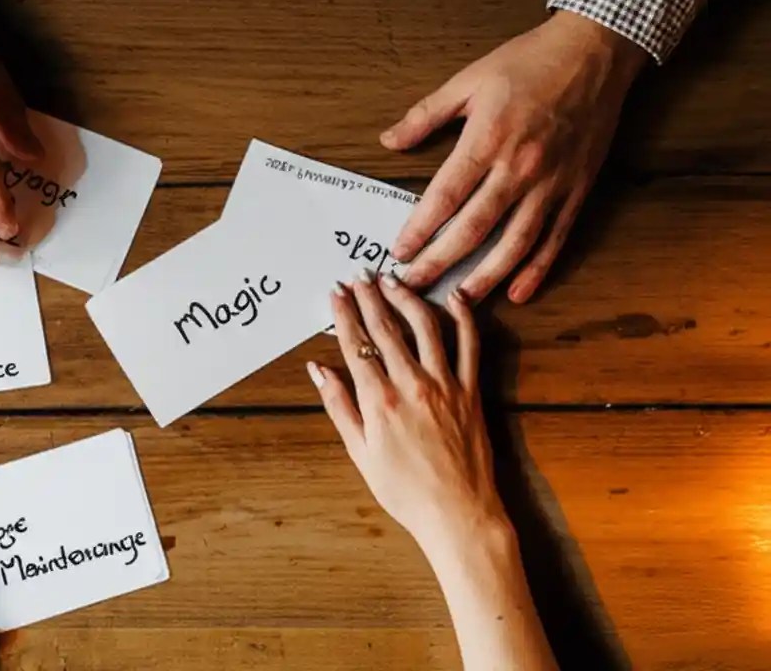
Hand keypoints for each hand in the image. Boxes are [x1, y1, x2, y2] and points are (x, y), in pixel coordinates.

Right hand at [307, 270, 503, 547]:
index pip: (356, 345)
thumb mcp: (359, 453)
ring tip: (393, 280)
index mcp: (380, 401)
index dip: (344, 314)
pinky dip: (463, 318)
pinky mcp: (471, 391)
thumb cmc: (404, 491)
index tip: (336, 293)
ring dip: (406, 298)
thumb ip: (339, 406)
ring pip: (425, 327)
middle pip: (386, 329)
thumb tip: (318, 370)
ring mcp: (445, 385)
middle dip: (369, 297)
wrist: (458, 513)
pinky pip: (469, 345)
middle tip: (358, 276)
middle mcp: (412, 385)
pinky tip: (454, 298)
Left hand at [382, 11, 648, 302]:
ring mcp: (551, 183)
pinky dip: (538, 269)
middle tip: (414, 286)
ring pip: (515, 243)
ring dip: (486, 277)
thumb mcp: (469, 79)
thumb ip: (426, 115)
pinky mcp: (577, 190)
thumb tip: (388, 141)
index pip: (446, 196)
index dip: (420, 229)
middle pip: (474, 228)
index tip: (399, 252)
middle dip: (440, 262)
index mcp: (487, 139)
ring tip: (459, 300)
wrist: (595, 52)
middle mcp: (519, 168)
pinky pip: (556, 238)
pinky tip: (518, 292)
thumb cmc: (529, 62)